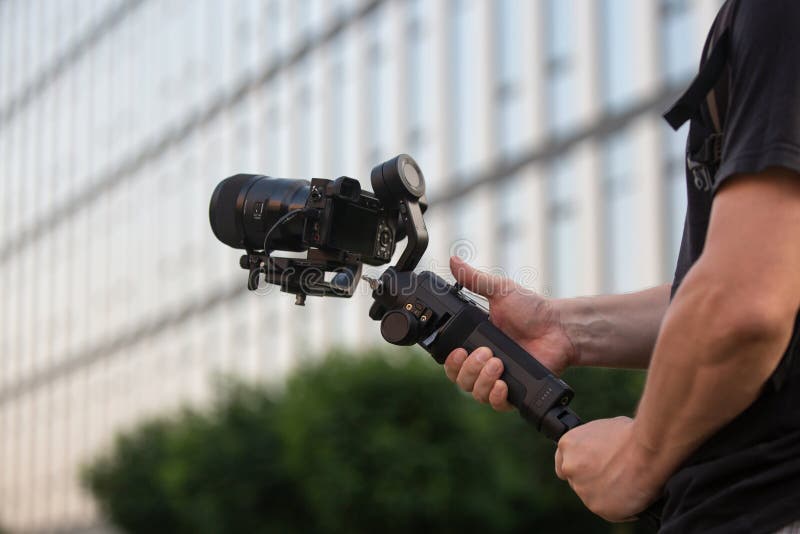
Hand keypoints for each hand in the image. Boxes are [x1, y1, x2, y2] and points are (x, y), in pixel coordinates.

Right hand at [443, 256, 576, 410]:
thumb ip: (474, 279)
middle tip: (486, 353)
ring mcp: (498, 379)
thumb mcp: (500, 291)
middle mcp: (483, 364)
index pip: (452, 360)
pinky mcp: (514, 392)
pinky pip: (495, 403)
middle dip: (467, 368)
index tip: (458, 351)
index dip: (450, 360)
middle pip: (459, 379)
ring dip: (481, 379)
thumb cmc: (533, 310)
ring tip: (497, 363)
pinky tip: (502, 384)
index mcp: (476, 343)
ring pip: (474, 392)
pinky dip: (495, 396)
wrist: (559, 328)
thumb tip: (453, 260)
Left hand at [555, 417, 662, 521]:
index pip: (563, 464)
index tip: (590, 470)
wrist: (647, 451)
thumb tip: (598, 451)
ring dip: (607, 493)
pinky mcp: (598, 507)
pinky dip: (621, 507)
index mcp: (568, 445)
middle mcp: (570, 468)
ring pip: (593, 497)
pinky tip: (634, 494)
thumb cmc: (631, 435)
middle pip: (578, 481)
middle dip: (593, 481)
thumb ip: (592, 445)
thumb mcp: (602, 430)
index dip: (578, 468)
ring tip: (628, 481)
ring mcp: (582, 489)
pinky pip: (610, 511)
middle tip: (615, 476)